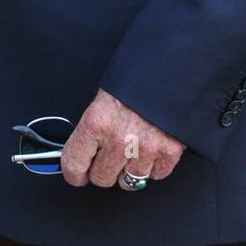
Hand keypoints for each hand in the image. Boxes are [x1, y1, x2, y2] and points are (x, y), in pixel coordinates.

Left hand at [59, 87, 186, 190]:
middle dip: (104, 171)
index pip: (74, 163)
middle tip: (109, 159)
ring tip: (134, 152)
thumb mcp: (106, 96)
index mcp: (97, 122)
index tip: (77, 175)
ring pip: (130, 181)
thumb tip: (86, 150)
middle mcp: (119, 139)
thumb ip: (95, 126)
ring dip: (130, 171)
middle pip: (102, 178)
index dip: (74, 174)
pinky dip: (154, 166)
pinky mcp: (169, 151)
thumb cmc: (138, 76)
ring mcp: (145, 147)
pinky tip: (152, 150)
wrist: (172, 64)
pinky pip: (156, 175)